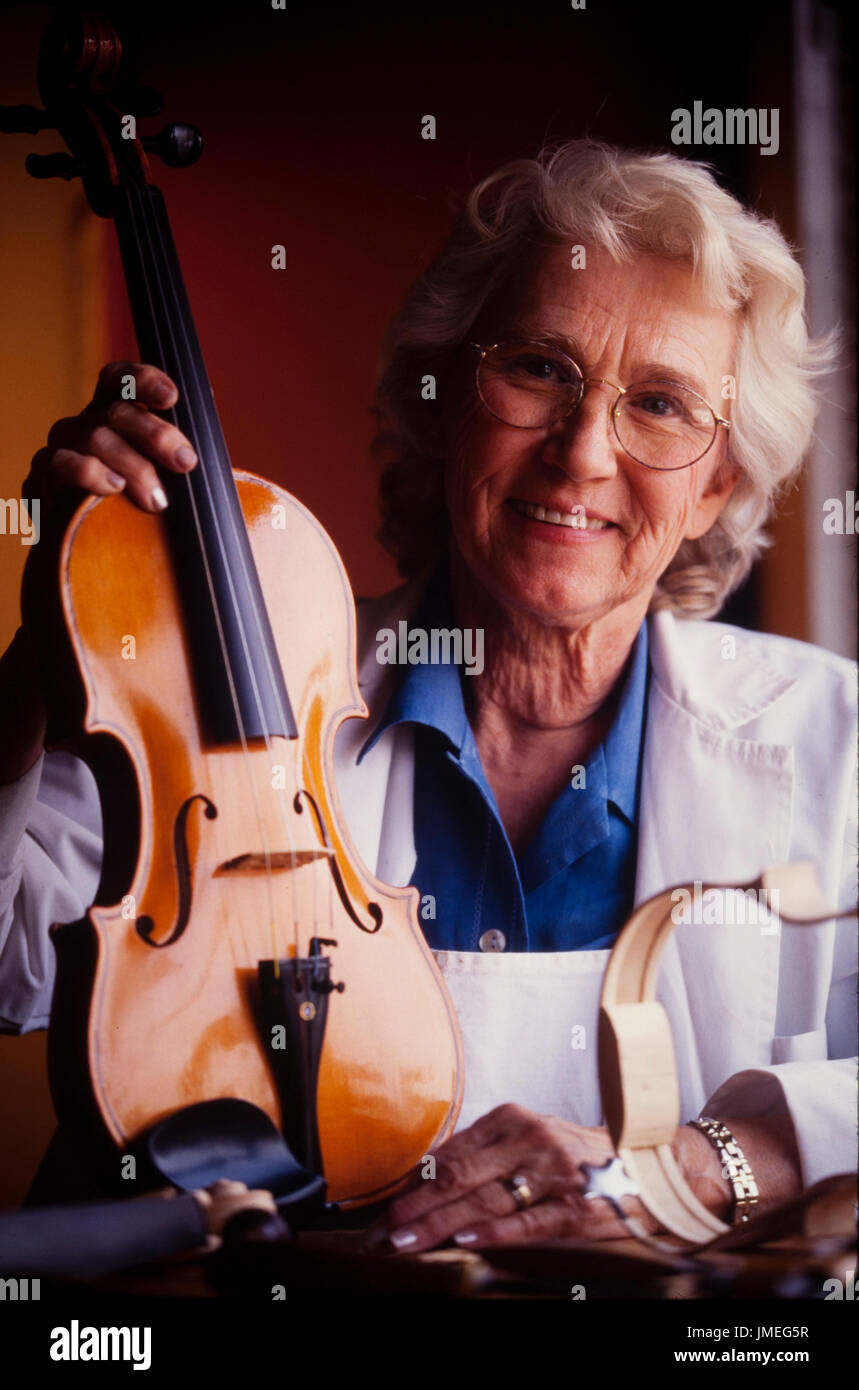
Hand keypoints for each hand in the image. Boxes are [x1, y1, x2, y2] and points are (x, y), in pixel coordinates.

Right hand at [24, 361, 195, 515]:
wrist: (83, 541)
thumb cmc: (128, 501)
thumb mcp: (158, 473)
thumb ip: (174, 451)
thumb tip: (204, 436)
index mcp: (111, 413)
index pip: (120, 380)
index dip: (143, 380)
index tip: (171, 397)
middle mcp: (84, 424)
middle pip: (117, 412)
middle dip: (157, 435)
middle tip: (185, 462)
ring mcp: (61, 448)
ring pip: (95, 438)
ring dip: (133, 466)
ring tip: (157, 498)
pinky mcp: (43, 477)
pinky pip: (62, 464)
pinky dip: (91, 474)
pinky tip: (113, 487)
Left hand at [362, 1103, 666, 1252]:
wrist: (647, 1164)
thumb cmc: (576, 1156)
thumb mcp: (528, 1139)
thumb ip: (484, 1155)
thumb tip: (425, 1180)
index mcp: (512, 1118)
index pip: (449, 1153)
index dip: (412, 1183)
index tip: (382, 1207)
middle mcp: (530, 1139)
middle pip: (458, 1176)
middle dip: (414, 1208)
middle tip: (382, 1233)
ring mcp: (553, 1172)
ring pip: (484, 1200)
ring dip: (439, 1225)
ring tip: (406, 1243)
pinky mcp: (576, 1206)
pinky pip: (528, 1221)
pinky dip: (494, 1232)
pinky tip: (466, 1241)